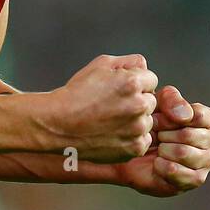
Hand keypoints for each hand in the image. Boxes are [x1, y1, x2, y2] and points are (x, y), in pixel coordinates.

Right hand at [43, 54, 157, 162]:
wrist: (58, 125)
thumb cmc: (76, 94)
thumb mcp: (100, 64)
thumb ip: (128, 61)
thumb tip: (145, 67)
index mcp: (132, 83)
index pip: (151, 79)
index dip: (135, 83)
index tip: (119, 90)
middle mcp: (139, 105)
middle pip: (151, 100)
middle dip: (137, 101)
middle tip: (113, 105)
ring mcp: (137, 129)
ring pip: (147, 121)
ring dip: (135, 120)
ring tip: (110, 120)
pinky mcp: (134, 148)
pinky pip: (143, 139)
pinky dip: (132, 137)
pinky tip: (113, 133)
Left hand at [117, 86, 209, 197]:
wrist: (135, 152)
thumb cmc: (151, 125)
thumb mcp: (156, 103)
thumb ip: (171, 99)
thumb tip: (185, 116)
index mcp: (208, 118)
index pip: (196, 115)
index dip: (170, 118)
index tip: (157, 120)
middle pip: (188, 135)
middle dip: (163, 135)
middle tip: (154, 136)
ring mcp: (207, 161)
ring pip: (183, 153)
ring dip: (162, 150)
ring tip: (157, 149)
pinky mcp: (196, 179)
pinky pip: (176, 170)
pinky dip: (160, 166)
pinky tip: (157, 163)